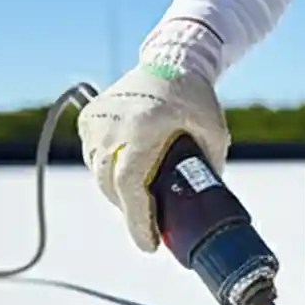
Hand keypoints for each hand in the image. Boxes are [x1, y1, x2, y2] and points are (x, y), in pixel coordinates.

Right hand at [77, 63, 228, 251]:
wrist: (171, 59)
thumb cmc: (196, 97)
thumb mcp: (215, 133)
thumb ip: (211, 169)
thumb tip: (205, 208)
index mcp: (144, 126)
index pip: (130, 184)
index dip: (138, 220)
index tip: (150, 245)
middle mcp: (114, 124)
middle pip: (112, 186)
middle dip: (131, 212)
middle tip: (151, 228)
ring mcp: (97, 120)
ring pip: (100, 174)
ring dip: (119, 193)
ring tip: (142, 200)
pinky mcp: (89, 118)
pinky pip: (94, 158)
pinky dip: (109, 172)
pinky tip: (128, 174)